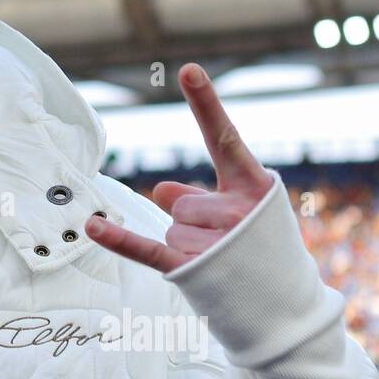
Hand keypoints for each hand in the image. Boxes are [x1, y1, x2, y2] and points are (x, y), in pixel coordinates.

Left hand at [85, 63, 273, 274]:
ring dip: (187, 245)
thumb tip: (160, 191)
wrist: (285, 308)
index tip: (187, 70)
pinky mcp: (192, 270)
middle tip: (226, 244)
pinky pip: (146, 249)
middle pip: (179, 201)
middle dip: (194, 221)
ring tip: (221, 263)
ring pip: (170, 227)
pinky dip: (118, 241)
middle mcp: (238, 212)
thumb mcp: (243, 213)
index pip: (223, 137)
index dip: (205, 103)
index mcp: (253, 186)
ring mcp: (216, 242)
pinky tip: (93, 226)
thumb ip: (200, 194)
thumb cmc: (263, 252)